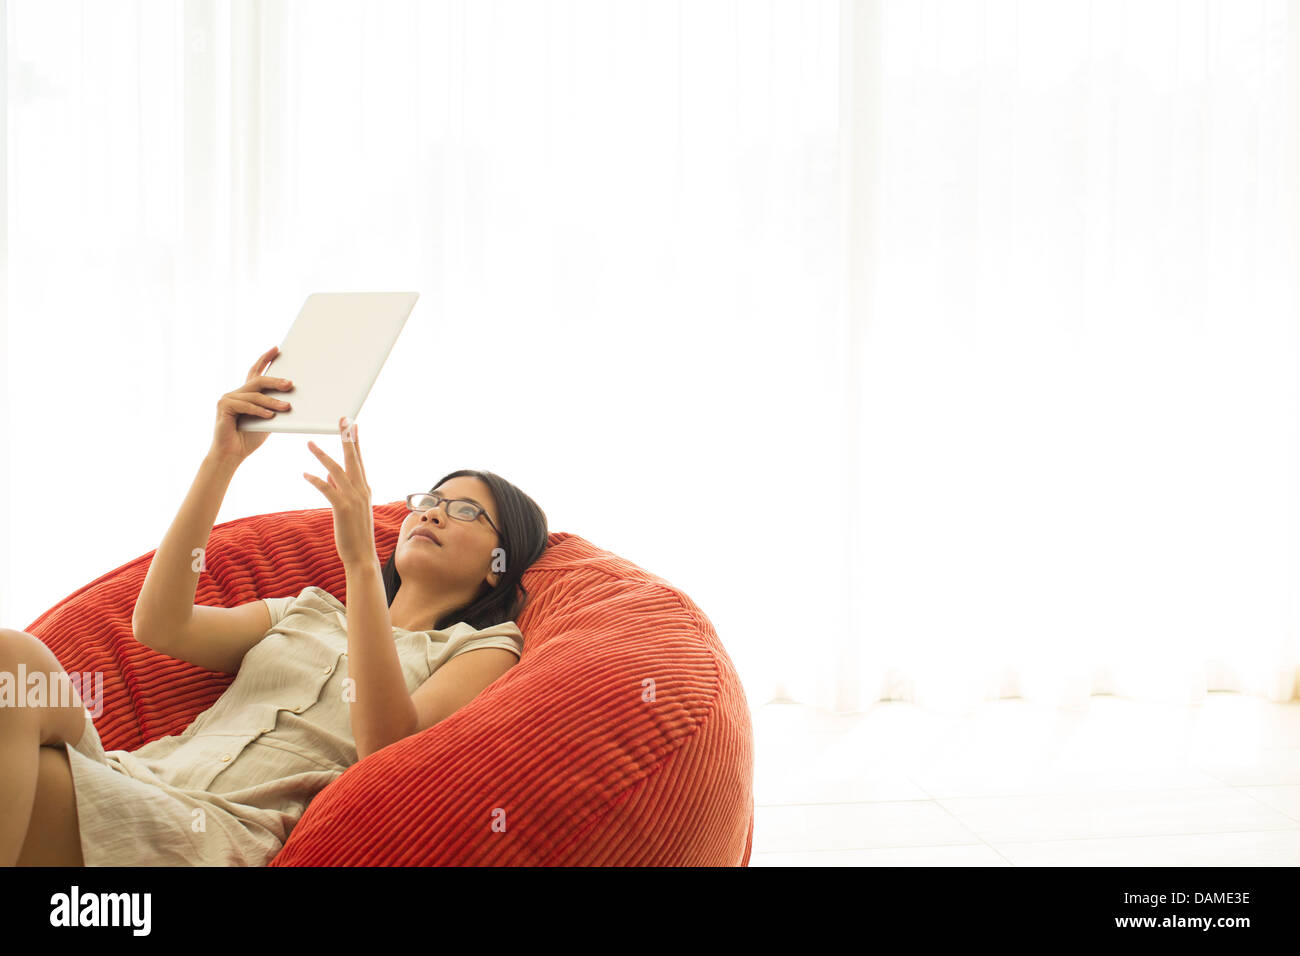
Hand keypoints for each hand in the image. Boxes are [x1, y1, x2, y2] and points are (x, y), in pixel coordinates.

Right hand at [208, 345, 294, 464]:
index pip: (255, 372)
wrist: (232, 454)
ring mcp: (228, 398)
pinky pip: (246, 405)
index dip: (265, 359)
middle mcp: (235, 393)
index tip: (276, 349)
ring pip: (255, 395)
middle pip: (258, 381)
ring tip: (287, 408)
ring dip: (272, 402)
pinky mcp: (223, 406)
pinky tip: (270, 416)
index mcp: (246, 394)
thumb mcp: (267, 420)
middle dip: (276, 381)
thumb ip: (274, 408)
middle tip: (290, 384)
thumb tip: (292, 399)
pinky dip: (259, 411)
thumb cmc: (249, 438)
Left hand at [303, 416, 376, 568]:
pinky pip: (327, 489)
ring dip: (322, 455)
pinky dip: (316, 480)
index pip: (359, 460)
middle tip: (342, 421)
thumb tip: (328, 474)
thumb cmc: (354, 533)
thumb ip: (340, 489)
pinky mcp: (343, 508)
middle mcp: (361, 490)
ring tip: (310, 443)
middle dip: (347, 438)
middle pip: (352, 459)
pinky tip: (305, 474)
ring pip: (337, 470)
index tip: (352, 426)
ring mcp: (353, 498)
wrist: (361, 556)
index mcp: (364, 489)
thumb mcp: (349, 508)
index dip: (355, 442)